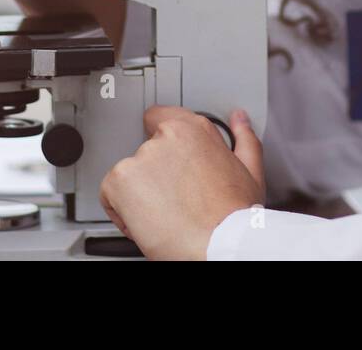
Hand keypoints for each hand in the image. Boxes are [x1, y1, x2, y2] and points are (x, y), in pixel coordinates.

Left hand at [99, 106, 264, 260]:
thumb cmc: (234, 216)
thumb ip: (244, 138)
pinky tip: (148, 222)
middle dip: (156, 174)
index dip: (161, 141)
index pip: (159, 117)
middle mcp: (164, 138)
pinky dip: (122, 212)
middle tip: (175, 198)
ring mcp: (140, 158)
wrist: (219, 245)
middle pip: (146, 152)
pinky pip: (110, 195)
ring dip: (139, 193)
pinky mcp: (119, 181)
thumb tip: (240, 120)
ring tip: (164, 214)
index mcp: (194, 129)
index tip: (167, 160)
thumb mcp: (250, 171)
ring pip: (129, 174)